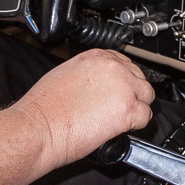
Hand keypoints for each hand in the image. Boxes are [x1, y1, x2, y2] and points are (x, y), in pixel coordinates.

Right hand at [10, 49, 154, 169]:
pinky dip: (137, 125)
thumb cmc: (44, 108)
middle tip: (117, 108)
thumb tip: (98, 84)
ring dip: (137, 107)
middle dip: (132, 93)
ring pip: (147, 96)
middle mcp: (113, 68)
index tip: (119, 90)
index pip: (125, 63)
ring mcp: (123, 88)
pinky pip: (146, 116)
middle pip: (139, 78)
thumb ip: (88, 74)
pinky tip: (121, 128)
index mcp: (97, 56)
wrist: (38, 128)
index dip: (123, 80)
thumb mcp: (65, 74)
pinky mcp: (128, 109)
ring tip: (118, 118)